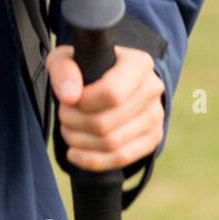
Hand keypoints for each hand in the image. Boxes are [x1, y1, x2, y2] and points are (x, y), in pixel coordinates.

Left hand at [47, 44, 165, 171]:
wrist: (108, 78)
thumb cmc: (84, 67)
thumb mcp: (66, 59)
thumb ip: (63, 70)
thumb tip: (69, 97)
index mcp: (137, 63)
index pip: (110, 94)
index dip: (83, 103)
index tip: (67, 100)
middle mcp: (152, 88)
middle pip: (107, 122)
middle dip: (75, 123)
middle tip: (63, 115)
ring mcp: (155, 115)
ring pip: (113, 143)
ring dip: (80, 141)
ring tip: (67, 130)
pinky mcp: (153, 137)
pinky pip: (123, 158)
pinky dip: (93, 160)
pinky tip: (74, 154)